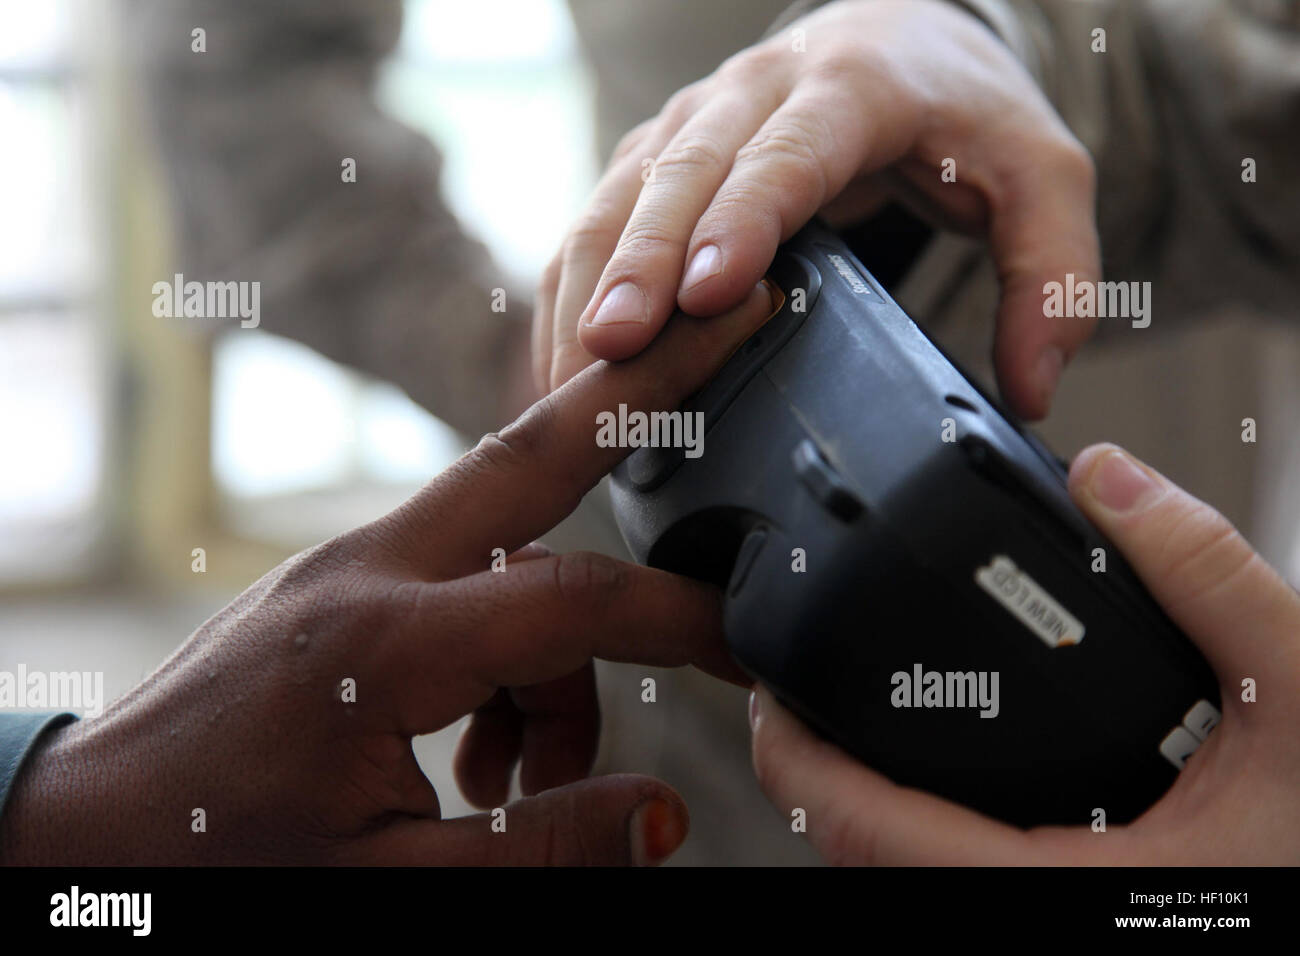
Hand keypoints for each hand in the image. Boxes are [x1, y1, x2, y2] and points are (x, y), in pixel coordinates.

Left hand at [0, 283, 775, 866]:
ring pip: (512, 546)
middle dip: (637, 389)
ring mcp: (355, 562)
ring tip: (516, 783)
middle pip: (533, 450)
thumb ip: (540, 848)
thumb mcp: (390, 883)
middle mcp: (371, 568)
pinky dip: (503, 661)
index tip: (743, 646)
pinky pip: (468, 588)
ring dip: (555, 652)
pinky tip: (477, 763)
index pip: (571, 603)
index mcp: (382, 642)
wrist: (91, 827)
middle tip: (720, 323)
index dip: (675, 620)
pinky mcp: (349, 582)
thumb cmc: (222, 858)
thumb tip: (664, 815)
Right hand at [535, 0, 1098, 418]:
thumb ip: (1054, 272)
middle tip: (613, 347)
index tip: (705, 289)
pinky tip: (557, 358)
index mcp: (851, 87)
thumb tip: (1033, 386)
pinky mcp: (658, 154)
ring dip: (591, 280)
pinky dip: (571, 284)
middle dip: (641, 263)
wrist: (901, 42)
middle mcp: (756, 92)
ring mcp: (694, 120)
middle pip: (683, 174)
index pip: (788, 152)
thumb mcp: (1043, 178)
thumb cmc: (964, 116)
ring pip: (621, 193)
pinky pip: (597, 214)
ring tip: (571, 373)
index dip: (743, 218)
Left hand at [749, 443, 1299, 863]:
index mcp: (1071, 887)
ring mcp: (1054, 912)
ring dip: (859, 808)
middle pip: (863, 861)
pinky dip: (915, 827)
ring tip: (843, 730)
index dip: (795, 765)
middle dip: (811, 781)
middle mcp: (1044, 912)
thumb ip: (1210, 579)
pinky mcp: (1071, 904)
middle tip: (791, 704)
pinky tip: (932, 777)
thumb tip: (1112, 481)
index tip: (767, 699)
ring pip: (903, 879)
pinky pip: (953, 876)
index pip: (874, 839)